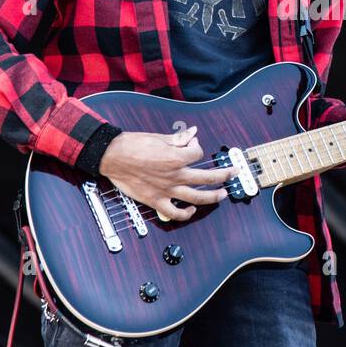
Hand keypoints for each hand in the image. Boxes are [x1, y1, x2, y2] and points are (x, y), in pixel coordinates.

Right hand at [97, 125, 233, 221]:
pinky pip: (176, 212)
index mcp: (176, 157)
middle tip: (234, 172)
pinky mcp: (156, 200)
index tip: (192, 144)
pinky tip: (192, 209)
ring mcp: (167, 190)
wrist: (111, 156)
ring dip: (213, 196)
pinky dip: (186, 213)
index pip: (198, 153)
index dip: (197, 147)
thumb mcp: (158, 137)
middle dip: (224, 174)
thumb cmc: (132, 144)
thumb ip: (179, 138)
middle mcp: (175, 175)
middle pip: (207, 177)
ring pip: (197, 197)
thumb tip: (193, 133)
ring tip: (223, 194)